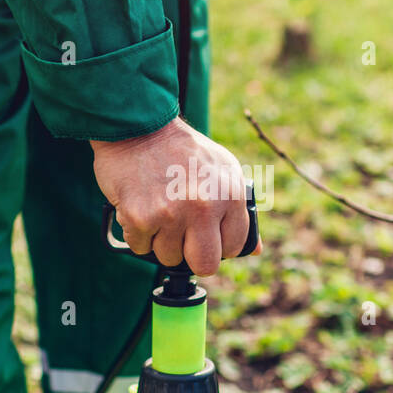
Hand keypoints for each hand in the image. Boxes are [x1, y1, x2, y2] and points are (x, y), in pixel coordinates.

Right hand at [91, 117, 257, 275]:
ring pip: (168, 258)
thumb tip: (255, 250)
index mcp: (230, 194)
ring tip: (159, 211)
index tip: (206, 235)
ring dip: (161, 241)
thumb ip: (239, 211)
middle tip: (182, 237)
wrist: (140, 126)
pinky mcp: (140, 218)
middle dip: (192, 257)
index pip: (233, 247)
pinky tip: (141, 208)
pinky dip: (137, 234)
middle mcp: (204, 207)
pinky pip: (140, 247)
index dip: (218, 245)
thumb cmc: (182, 151)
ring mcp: (171, 214)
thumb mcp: (223, 170)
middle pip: (205, 265)